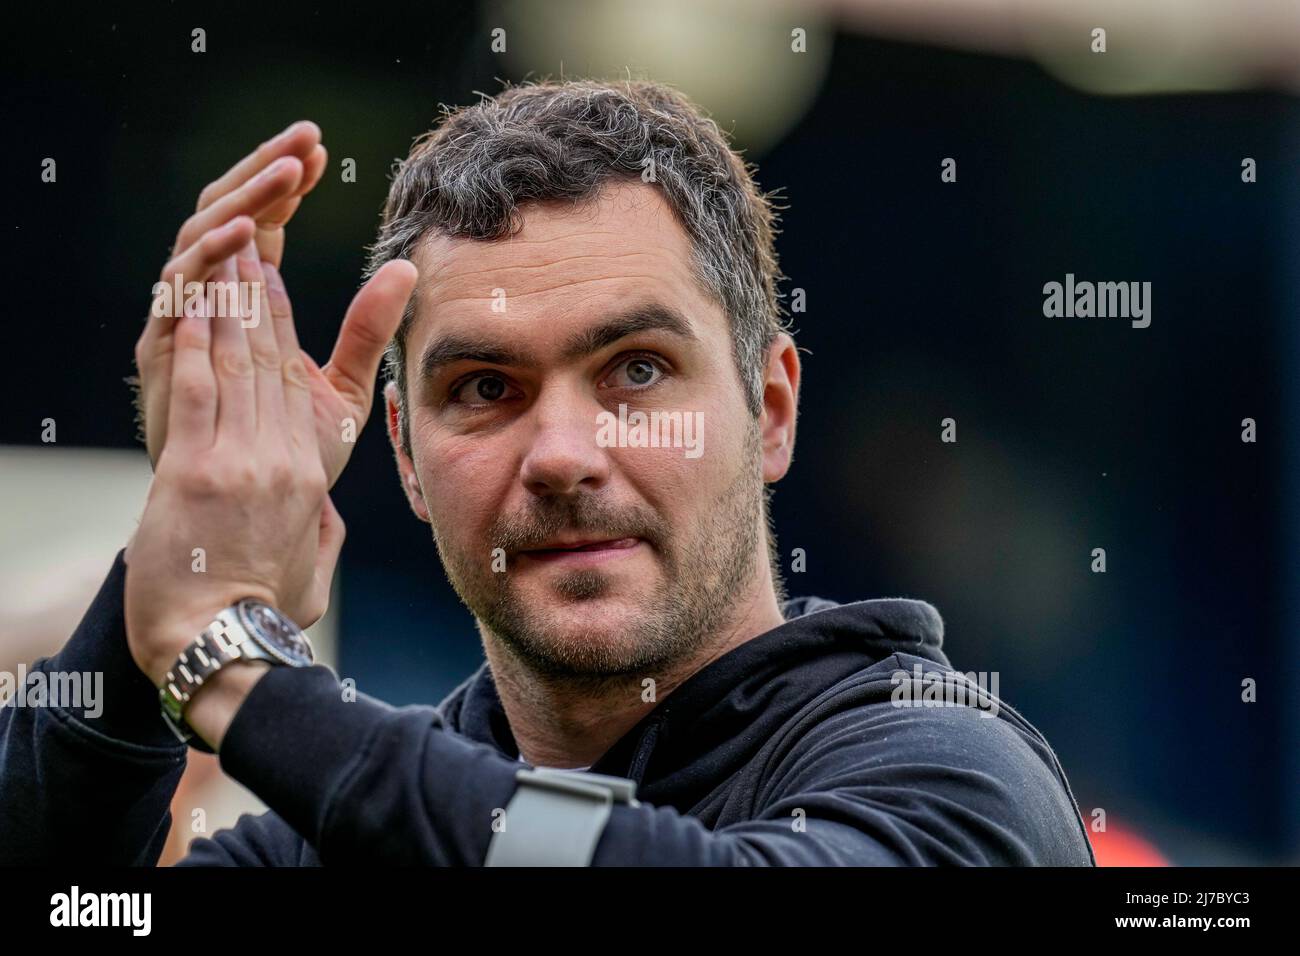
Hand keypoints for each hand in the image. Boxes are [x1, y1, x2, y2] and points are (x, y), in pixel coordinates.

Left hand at [125, 240, 394, 686]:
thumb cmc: (266, 613)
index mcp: (308, 474)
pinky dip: (199, 345)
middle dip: (257, 297)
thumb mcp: (314, 567)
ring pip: (239, 367)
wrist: (225, 643)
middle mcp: (282, 458)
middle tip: (249, 242)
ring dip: (231, 305)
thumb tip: (324, 521)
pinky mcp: (200, 472)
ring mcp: (243, 462)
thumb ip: (321, 536)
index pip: (296, 383)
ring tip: (223, 255)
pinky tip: (196, 306)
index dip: (282, 326)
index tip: (270, 282)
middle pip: (270, 363)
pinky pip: (202, 393)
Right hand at [134, 121, 417, 489]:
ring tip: (284, 176)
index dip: (287, 184)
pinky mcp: (164, 348)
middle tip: (303, 141)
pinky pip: (179, 289)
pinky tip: (248, 234)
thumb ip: (369, 328)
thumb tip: (409, 268)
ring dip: (242, 203)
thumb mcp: (344, 383)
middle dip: (263, 172)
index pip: (264, 221)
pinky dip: (210, 256)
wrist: (256, 510)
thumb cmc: (291, 448)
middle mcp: (213, 298)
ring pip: (202, 238)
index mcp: (251, 297)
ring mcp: (186, 320)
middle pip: (228, 213)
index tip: (322, 151)